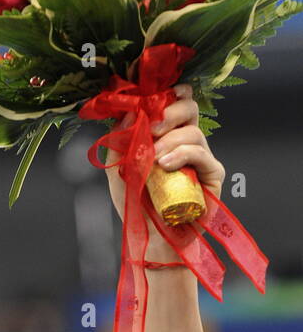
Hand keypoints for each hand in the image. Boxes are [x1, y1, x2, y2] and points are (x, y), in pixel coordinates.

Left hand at [105, 85, 225, 263]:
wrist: (151, 238)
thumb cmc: (136, 204)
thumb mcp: (118, 169)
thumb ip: (121, 140)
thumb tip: (131, 110)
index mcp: (166, 135)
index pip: (174, 103)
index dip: (167, 94)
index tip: (149, 98)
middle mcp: (186, 142)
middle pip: (189, 108)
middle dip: (170, 110)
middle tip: (152, 124)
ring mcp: (201, 157)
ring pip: (193, 131)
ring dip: (170, 140)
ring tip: (152, 158)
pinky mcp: (212, 174)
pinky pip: (201, 154)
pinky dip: (182, 154)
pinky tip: (165, 164)